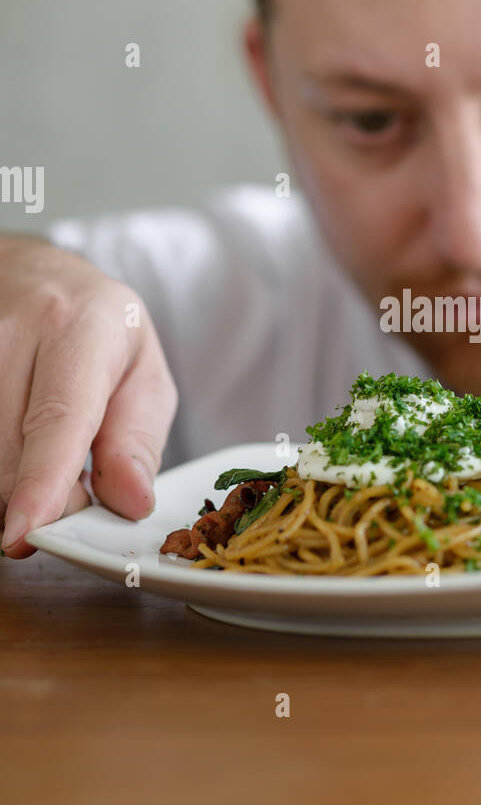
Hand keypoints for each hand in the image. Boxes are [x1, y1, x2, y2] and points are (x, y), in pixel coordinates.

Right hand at [0, 235, 177, 556]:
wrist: (29, 273)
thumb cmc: (96, 331)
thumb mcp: (142, 374)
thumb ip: (138, 443)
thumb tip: (130, 504)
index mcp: (81, 328)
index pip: (57, 416)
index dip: (40, 480)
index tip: (23, 531)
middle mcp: (14, 330)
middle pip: (8, 447)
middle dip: (35, 498)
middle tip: (66, 498)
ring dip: (6, 484)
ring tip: (39, 468)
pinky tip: (11, 452)